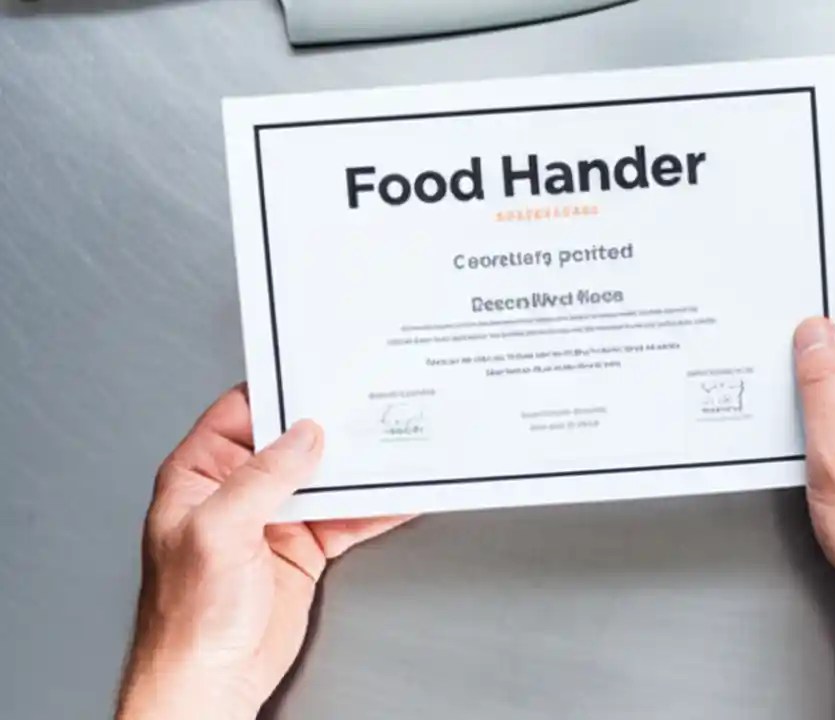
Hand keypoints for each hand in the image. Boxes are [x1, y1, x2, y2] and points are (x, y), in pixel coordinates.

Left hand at [117, 386, 412, 719]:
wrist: (209, 680)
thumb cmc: (187, 617)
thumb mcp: (218, 531)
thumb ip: (262, 477)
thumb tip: (303, 436)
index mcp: (201, 474)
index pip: (241, 412)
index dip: (279, 391)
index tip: (318, 377)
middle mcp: (238, 491)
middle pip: (294, 443)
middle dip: (333, 428)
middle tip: (370, 408)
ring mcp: (274, 520)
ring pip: (326, 479)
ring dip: (361, 468)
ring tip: (396, 448)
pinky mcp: (304, 548)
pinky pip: (346, 518)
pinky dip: (375, 508)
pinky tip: (399, 497)